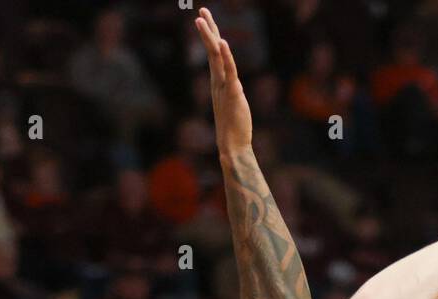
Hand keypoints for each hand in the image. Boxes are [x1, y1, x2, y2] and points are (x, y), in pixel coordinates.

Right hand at [196, 7, 252, 156]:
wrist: (232, 145)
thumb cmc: (234, 127)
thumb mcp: (234, 103)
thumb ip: (233, 91)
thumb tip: (236, 85)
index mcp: (218, 82)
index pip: (214, 54)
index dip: (211, 36)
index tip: (204, 19)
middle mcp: (218, 81)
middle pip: (212, 50)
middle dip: (207, 30)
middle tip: (201, 12)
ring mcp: (223, 86)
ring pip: (216, 57)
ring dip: (210, 37)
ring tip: (202, 20)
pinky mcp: (233, 93)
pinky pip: (229, 71)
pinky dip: (226, 56)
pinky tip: (223, 42)